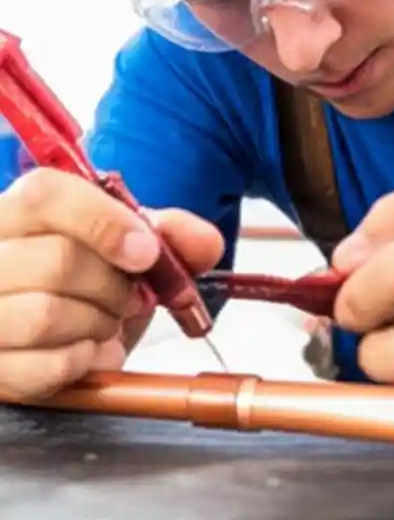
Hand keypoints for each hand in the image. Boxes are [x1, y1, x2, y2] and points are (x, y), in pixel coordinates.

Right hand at [0, 169, 223, 399]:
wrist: (63, 342)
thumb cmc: (91, 286)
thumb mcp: (130, 250)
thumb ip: (170, 234)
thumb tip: (206, 243)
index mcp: (16, 212)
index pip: (45, 195)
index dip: (106, 223)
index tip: (146, 254)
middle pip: (58, 261)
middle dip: (116, 287)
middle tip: (133, 298)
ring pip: (47, 315)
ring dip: (100, 325)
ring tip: (105, 322)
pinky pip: (47, 366)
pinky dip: (86, 361)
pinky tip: (87, 351)